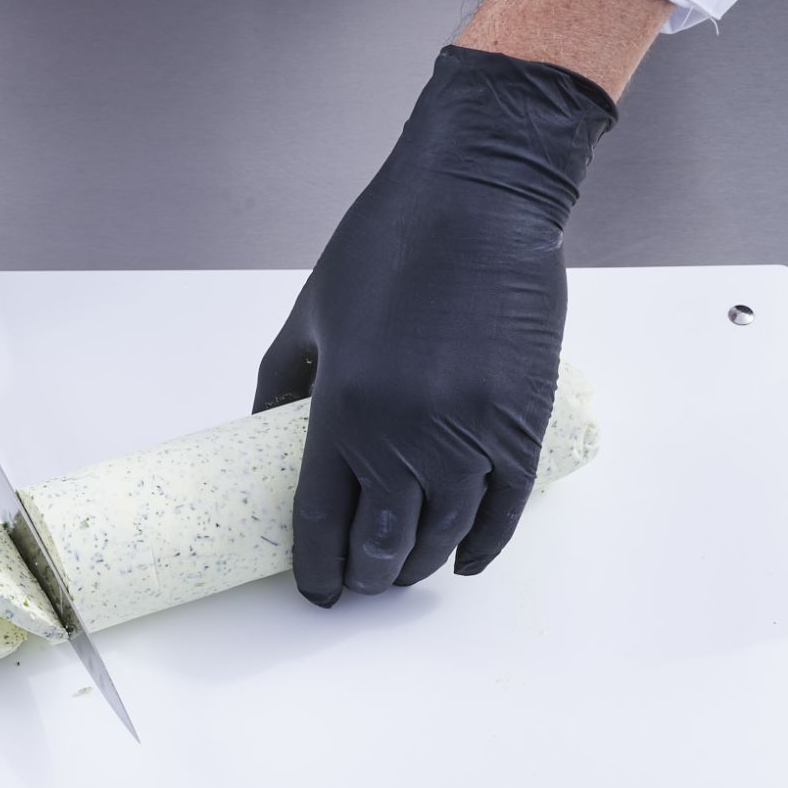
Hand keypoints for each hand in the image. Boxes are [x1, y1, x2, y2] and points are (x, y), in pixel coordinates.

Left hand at [253, 45, 615, 604]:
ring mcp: (471, 431)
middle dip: (368, 576)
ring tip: (404, 571)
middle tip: (360, 583)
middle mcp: (406, 432)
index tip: (315, 590)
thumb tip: (265, 438)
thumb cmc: (388, 243)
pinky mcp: (522, 421)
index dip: (317, 569)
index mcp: (343, 407)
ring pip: (444, 535)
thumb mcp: (309, 314)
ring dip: (421, 565)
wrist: (479, 198)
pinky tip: (463, 559)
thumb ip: (282, 385)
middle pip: (383, 543)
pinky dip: (483, 545)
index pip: (322, 521)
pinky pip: (503, 510)